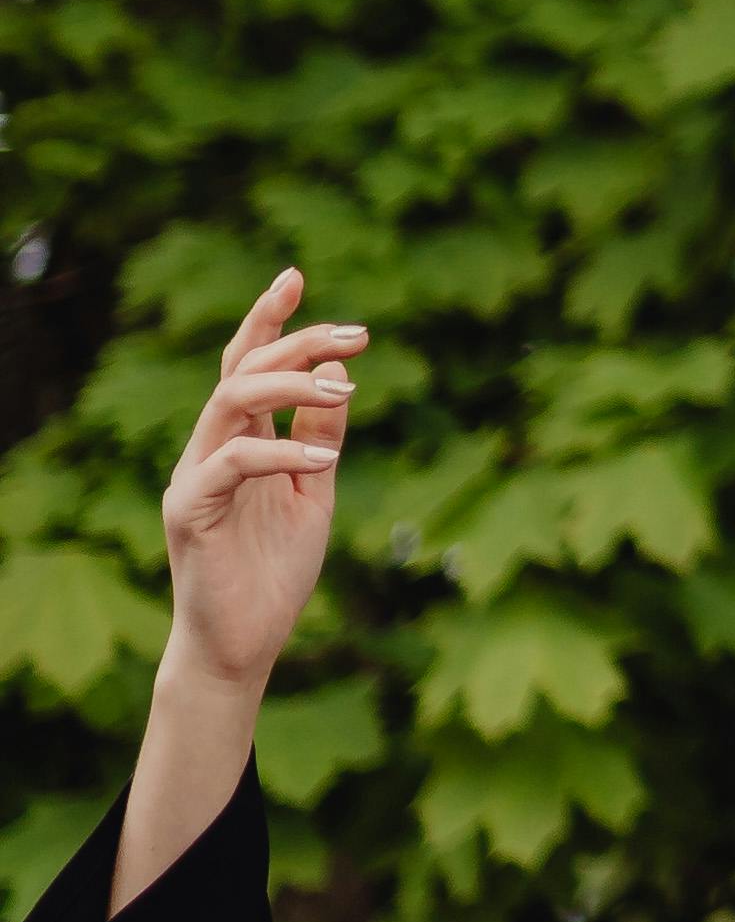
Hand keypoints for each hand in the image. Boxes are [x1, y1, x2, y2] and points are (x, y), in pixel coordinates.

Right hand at [161, 267, 367, 700]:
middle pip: (241, 370)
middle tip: (357, 335)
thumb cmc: (274, 573)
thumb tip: (340, 376)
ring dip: (289, 385)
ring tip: (345, 390)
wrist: (244, 646)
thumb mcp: (313, 495)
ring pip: (230, 401)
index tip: (297, 275)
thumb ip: (319, 438)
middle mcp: (210, 448)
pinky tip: (322, 461)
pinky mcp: (190, 512)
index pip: (246, 364)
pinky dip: (279, 451)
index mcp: (238, 440)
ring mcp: (195, 477)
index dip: (269, 318)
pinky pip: (231, 462)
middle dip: (295, 340)